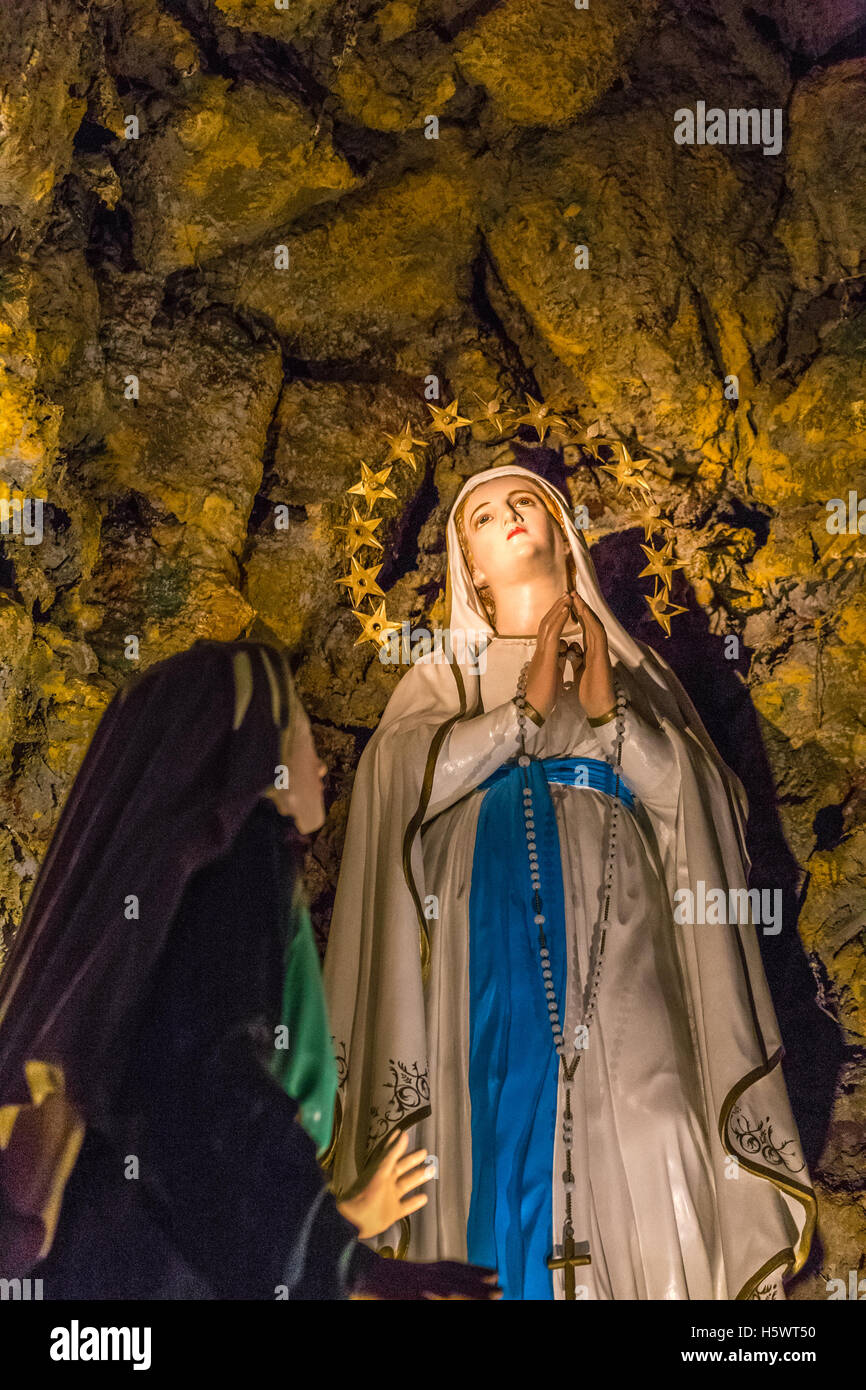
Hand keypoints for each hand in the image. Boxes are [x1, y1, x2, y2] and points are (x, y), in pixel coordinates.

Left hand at [337, 1130, 433, 1239]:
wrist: (356, 1218)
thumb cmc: (366, 1191)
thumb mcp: (382, 1169)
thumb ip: (393, 1152)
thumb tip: (403, 1134)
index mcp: (382, 1170)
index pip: (392, 1153)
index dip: (398, 1144)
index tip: (405, 1135)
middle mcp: (387, 1182)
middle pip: (402, 1168)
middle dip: (412, 1160)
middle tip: (424, 1152)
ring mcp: (390, 1197)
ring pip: (407, 1184)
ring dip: (418, 1178)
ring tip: (430, 1171)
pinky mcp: (393, 1212)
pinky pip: (406, 1205)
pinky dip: (415, 1202)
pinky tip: (424, 1198)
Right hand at [350, 1257, 501, 1300]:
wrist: (362, 1271)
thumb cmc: (386, 1276)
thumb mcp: (410, 1274)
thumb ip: (428, 1276)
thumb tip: (444, 1286)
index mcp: (426, 1267)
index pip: (455, 1266)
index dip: (476, 1269)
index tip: (494, 1272)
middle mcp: (426, 1273)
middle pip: (458, 1276)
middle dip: (480, 1281)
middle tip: (501, 1287)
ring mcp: (418, 1283)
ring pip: (450, 1287)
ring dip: (471, 1290)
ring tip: (491, 1295)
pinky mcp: (408, 1294)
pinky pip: (427, 1299)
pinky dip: (442, 1299)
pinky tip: (451, 1298)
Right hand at [524, 593, 576, 718]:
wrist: (533, 708)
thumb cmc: (542, 696)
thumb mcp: (552, 674)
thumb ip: (556, 661)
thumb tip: (563, 653)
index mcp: (543, 656)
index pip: (548, 632)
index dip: (556, 618)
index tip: (564, 607)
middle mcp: (540, 651)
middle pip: (546, 623)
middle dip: (556, 608)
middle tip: (565, 595)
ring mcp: (541, 653)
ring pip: (547, 625)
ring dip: (557, 609)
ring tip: (567, 597)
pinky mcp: (545, 657)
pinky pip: (552, 634)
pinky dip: (559, 620)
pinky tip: (566, 610)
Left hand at [566, 590, 615, 719]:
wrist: (598, 706)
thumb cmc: (590, 691)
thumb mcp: (579, 670)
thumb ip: (576, 658)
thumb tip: (570, 651)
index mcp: (588, 652)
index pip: (582, 629)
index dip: (575, 615)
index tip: (566, 603)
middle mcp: (596, 649)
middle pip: (589, 623)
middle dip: (580, 607)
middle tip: (571, 592)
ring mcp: (600, 652)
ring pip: (594, 625)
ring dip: (585, 610)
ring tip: (576, 597)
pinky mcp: (602, 657)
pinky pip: (598, 636)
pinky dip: (591, 623)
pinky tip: (584, 612)